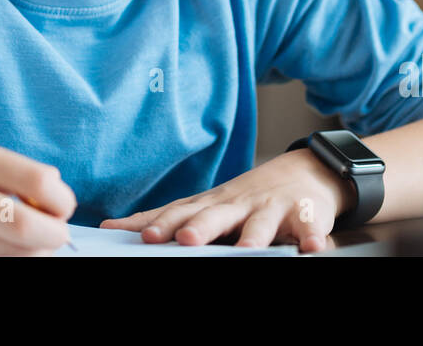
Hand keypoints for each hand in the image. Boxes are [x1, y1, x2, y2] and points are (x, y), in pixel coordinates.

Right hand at [0, 140, 75, 255]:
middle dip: (55, 235)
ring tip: (27, 240)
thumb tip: (57, 198)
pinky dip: (3, 261)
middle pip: (27, 228)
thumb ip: (11, 173)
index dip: (61, 199)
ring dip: (32, 252)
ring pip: (11, 256)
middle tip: (56, 232)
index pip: (36, 182)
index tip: (61, 205)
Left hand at [98, 149, 352, 252]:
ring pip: (262, 224)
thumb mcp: (207, 205)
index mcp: (212, 205)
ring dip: (254, 237)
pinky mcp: (306, 214)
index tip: (141, 237)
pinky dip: (312, 237)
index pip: (182, 214)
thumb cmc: (246, 198)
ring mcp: (273, 209)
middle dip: (200, 228)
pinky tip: (311, 249)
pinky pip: (310, 227)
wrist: (306, 171)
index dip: (163, 225)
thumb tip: (111, 226)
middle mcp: (239, 205)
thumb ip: (166, 217)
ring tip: (248, 251)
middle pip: (216, 216)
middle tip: (185, 240)